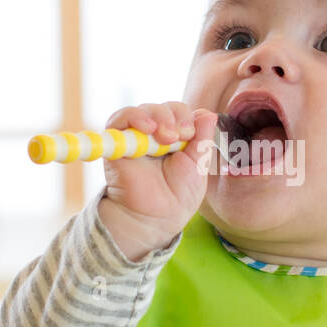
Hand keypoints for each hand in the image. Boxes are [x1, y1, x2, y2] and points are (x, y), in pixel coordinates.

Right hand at [99, 101, 218, 260]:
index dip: (186, 117)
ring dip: (158, 116)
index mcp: (175, 137)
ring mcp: (135, 137)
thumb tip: (209, 113)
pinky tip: (147, 128)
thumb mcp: (198, 166)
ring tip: (165, 136)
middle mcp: (154, 134)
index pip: (180, 113)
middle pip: (163, 108)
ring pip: (144, 110)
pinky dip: (133, 117)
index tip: (191, 134)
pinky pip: (119, 118)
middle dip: (175, 116)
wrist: (155, 218)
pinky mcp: (117, 143)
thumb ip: (202, 140)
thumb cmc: (177, 196)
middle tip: (180, 136)